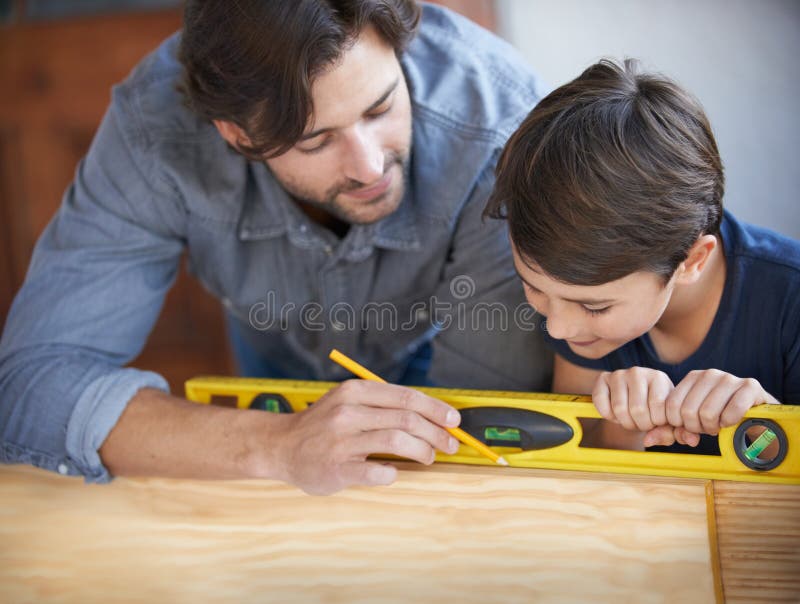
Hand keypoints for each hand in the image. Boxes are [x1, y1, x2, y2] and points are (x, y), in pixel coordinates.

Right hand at [273, 380, 460, 494]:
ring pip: (396, 440)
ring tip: (428, 457)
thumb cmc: (323, 426)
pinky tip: (394, 473)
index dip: (436, 409)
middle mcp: (348, 412)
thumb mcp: (348, 402)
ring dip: (422, 451)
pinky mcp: (336, 467)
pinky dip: (391, 473)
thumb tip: (430, 413)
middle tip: (449, 444)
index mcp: (355, 392)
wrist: (281, 446)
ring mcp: (341, 440)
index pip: (407, 397)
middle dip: (436, 433)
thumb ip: (382, 404)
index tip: (454, 420)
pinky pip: (374, 471)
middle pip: (407, 419)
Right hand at [592, 367, 675, 432]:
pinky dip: (607, 415)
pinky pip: (600, 402)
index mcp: (658, 377)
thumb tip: (648, 440)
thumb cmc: (656, 411)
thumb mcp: (668, 421)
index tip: (658, 421)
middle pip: (637, 409)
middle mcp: (638, 372)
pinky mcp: (602, 378)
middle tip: (643, 423)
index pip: (657, 404)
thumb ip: (667, 433)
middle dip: (641, 425)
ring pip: (619, 408)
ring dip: (625, 422)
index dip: (657, 422)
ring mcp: (619, 374)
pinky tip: (616, 414)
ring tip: (631, 419)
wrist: (638, 400)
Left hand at [644, 370, 779, 446]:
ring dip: (714, 427)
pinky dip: (730, 423)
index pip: (671, 407)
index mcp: (693, 377)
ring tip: (720, 425)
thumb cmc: (720, 416)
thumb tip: (647, 440)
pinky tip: (733, 421)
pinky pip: (730, 412)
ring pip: (707, 413)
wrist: (758, 413)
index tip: (692, 426)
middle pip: (687, 412)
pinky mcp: (750, 386)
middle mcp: (709, 374)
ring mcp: (730, 378)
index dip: (680, 425)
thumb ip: (670, 429)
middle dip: (697, 428)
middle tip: (708, 427)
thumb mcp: (692, 422)